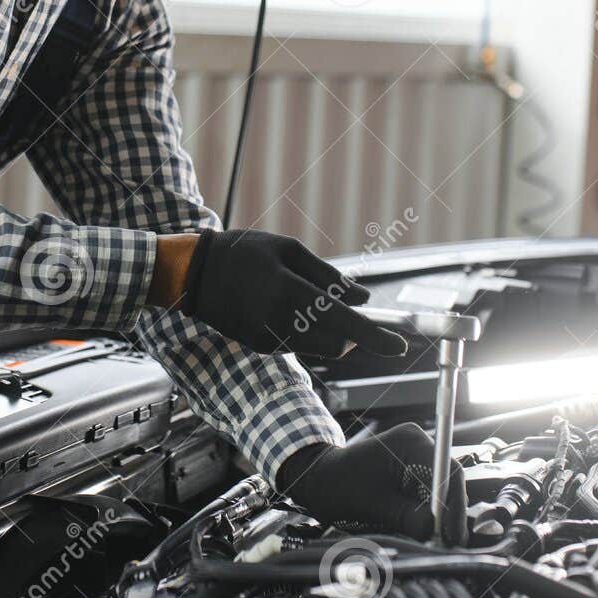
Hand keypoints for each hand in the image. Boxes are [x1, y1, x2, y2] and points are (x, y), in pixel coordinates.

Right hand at [173, 229, 407, 358]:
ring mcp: (270, 339)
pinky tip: (282, 307)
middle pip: (338, 343)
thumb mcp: (288, 249)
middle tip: (348, 310)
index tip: (401, 347)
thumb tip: (364, 296)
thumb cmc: (245, 252)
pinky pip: (298, 344)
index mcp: (291, 292)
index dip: (376, 336)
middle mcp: (282, 322)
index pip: (345, 322)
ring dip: (329, 332)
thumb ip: (328, 275)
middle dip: (352, 334)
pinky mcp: (262, 348)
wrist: (196, 275)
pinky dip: (305, 331)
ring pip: (320, 346)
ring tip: (305, 300)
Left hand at [276, 423, 466, 543]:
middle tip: (446, 543)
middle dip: (447, 514)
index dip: (454, 505)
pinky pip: (427, 497)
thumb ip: (407, 517)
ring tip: (430, 540)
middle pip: (448, 482)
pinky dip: (425, 515)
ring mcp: (415, 459)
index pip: (448, 471)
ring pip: (439, 493)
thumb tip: (435, 531)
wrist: (318, 480)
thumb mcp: (373, 504)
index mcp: (409, 441)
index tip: (453, 534)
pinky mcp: (411, 474)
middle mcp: (417, 445)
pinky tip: (419, 530)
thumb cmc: (337, 484)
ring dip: (436, 517)